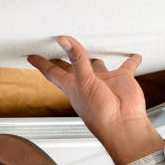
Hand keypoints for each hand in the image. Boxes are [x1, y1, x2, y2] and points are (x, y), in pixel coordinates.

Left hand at [28, 36, 148, 138]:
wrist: (122, 124)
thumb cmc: (99, 112)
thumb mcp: (83, 82)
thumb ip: (76, 60)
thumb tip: (64, 40)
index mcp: (72, 85)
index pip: (52, 71)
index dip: (41, 64)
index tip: (31, 56)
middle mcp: (86, 82)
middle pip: (72, 65)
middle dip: (64, 56)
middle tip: (57, 45)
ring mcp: (104, 80)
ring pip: (97, 64)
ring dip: (95, 56)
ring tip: (92, 43)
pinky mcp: (121, 79)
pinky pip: (127, 66)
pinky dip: (131, 60)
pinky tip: (134, 55)